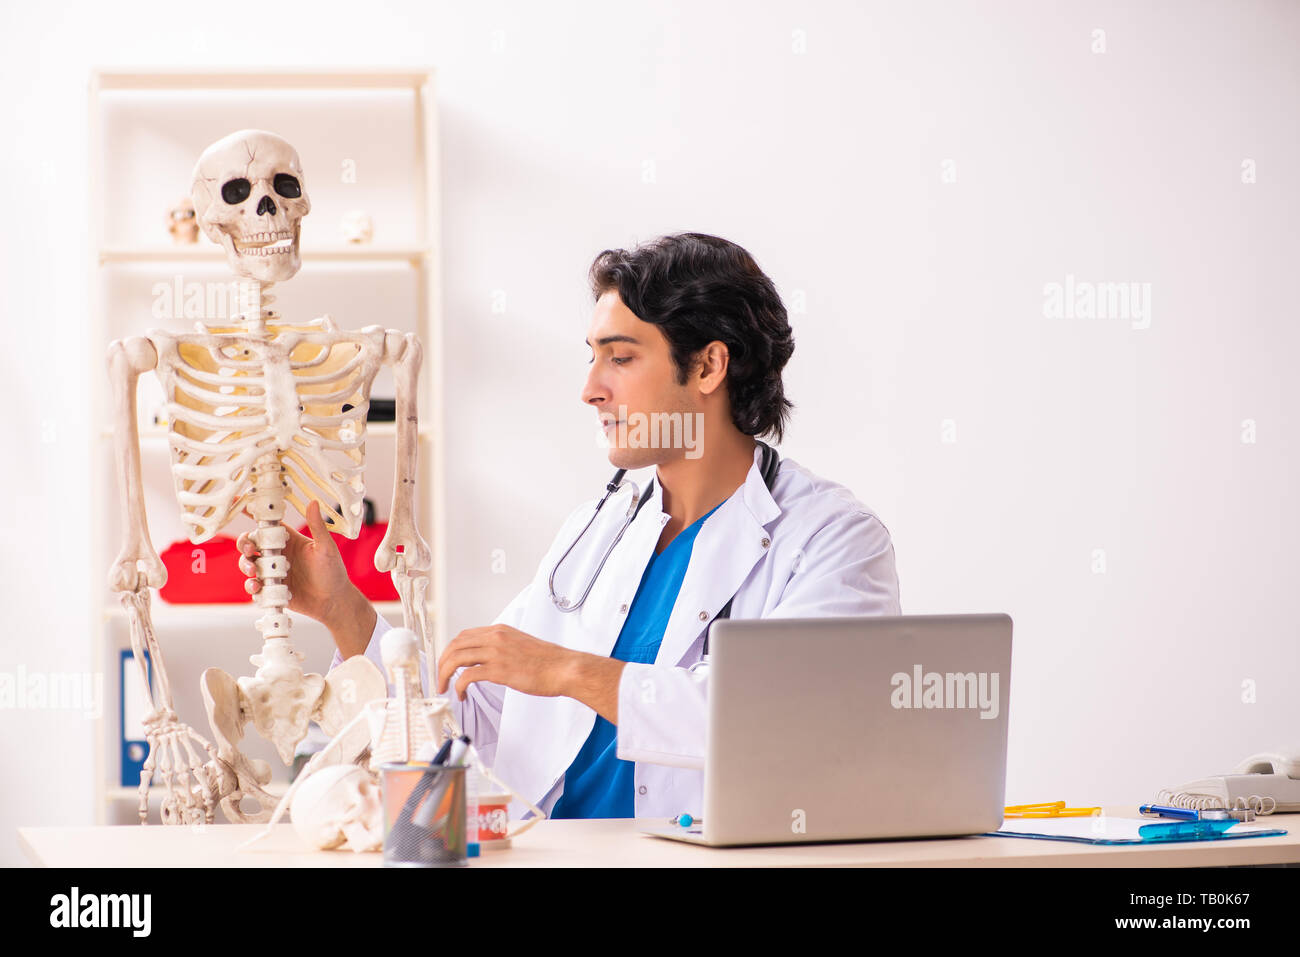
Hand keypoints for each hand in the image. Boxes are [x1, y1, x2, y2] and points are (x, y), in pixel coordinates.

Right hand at [237, 501, 373, 650]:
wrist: (333, 601)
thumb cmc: (332, 572)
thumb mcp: (326, 548)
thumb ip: (317, 526)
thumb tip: (314, 502)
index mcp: (288, 539)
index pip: (267, 523)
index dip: (252, 512)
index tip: (239, 503)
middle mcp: (276, 553)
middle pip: (250, 543)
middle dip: (244, 544)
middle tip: (251, 550)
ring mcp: (271, 571)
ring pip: (247, 563)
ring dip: (245, 564)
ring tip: (253, 571)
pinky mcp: (270, 588)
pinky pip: (253, 585)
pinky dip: (251, 585)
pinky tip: (258, 587)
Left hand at [435, 625, 579, 701]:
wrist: (564, 668)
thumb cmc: (549, 662)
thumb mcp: (521, 645)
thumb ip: (504, 647)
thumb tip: (490, 659)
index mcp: (500, 630)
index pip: (464, 635)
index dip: (451, 650)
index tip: (448, 664)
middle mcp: (495, 637)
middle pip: (455, 645)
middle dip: (443, 662)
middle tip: (441, 678)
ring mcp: (496, 652)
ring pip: (456, 658)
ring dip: (445, 674)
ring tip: (445, 687)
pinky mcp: (499, 669)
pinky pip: (467, 675)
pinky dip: (459, 686)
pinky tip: (462, 695)